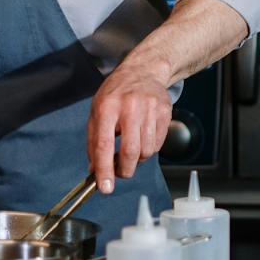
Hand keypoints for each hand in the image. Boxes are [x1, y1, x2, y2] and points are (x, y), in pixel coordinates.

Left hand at [87, 61, 172, 193]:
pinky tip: (143, 137)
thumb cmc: (117, 93)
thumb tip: (94, 170)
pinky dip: (150, 148)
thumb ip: (94, 141)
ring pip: (147, 151)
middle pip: (130, 152)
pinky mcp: (165, 112)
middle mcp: (130, 107)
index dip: (104, 170)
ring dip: (138, 159)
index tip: (105, 188)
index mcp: (107, 106)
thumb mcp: (97, 111)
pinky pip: (159, 144)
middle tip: (120, 172)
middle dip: (125, 170)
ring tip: (132, 148)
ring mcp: (150, 108)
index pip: (104, 144)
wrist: (143, 71)